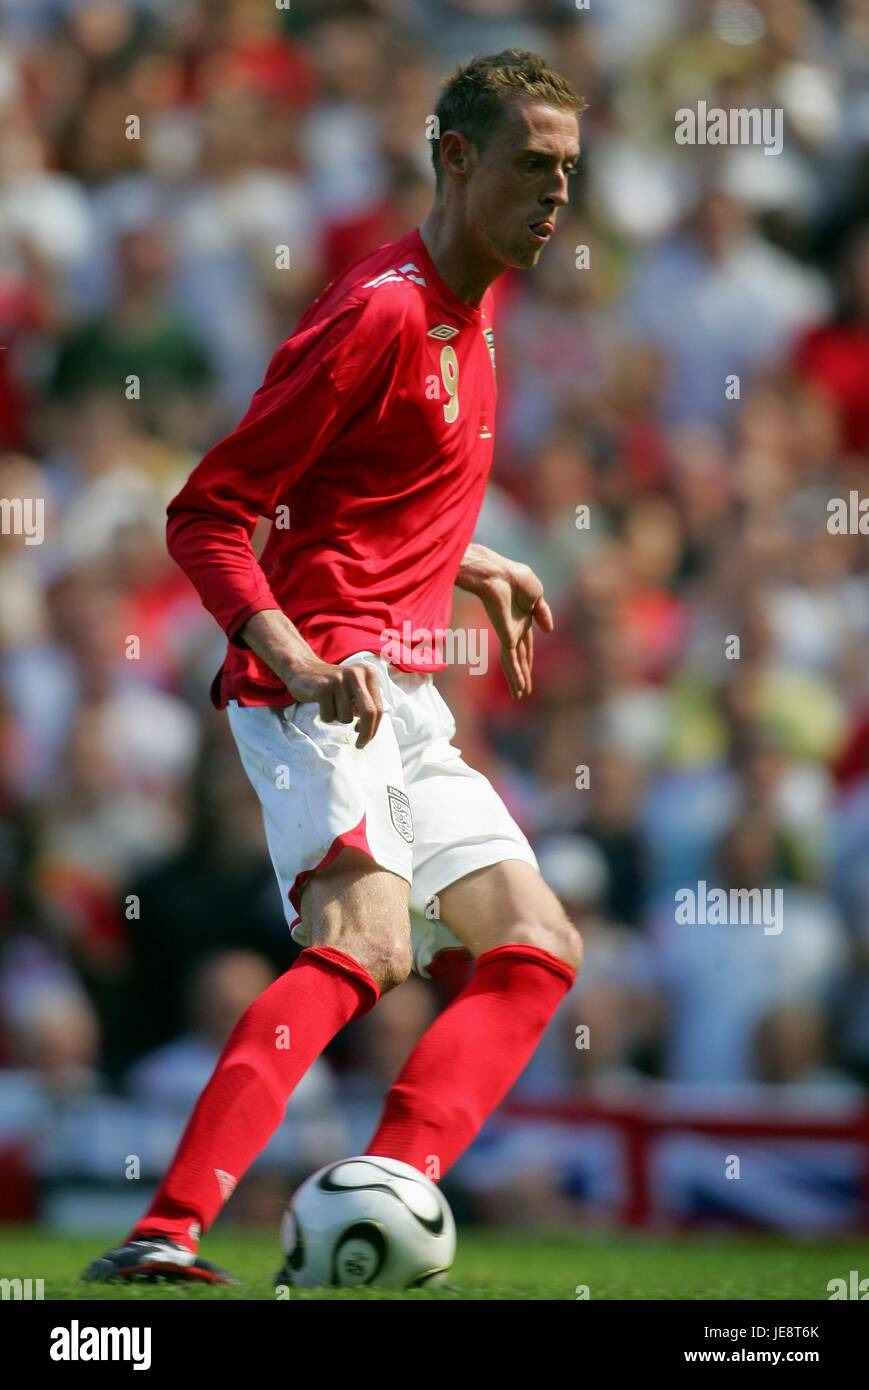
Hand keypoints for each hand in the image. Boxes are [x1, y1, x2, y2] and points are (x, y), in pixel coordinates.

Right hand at [283, 656, 383, 748]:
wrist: (303, 669)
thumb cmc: (333, 685)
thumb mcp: (355, 688)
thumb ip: (366, 704)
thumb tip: (370, 729)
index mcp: (368, 673)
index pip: (378, 707)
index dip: (375, 727)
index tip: (368, 739)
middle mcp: (356, 674)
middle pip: (368, 713)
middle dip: (366, 733)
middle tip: (360, 745)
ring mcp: (339, 680)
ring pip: (346, 718)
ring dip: (338, 718)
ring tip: (331, 704)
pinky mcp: (323, 688)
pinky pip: (329, 717)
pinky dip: (325, 716)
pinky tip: (321, 703)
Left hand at [457, 545, 553, 698]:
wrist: (498, 574)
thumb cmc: (515, 577)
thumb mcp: (537, 593)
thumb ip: (543, 612)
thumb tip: (549, 631)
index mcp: (522, 619)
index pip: (526, 644)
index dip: (528, 658)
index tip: (528, 672)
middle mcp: (514, 629)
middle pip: (521, 657)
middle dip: (523, 674)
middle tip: (523, 691)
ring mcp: (509, 634)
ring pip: (514, 663)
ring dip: (518, 680)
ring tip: (519, 696)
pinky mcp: (505, 637)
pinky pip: (511, 660)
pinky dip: (515, 675)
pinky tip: (518, 688)